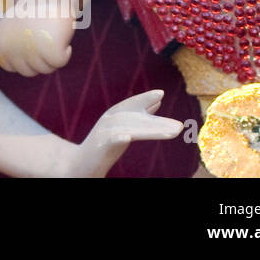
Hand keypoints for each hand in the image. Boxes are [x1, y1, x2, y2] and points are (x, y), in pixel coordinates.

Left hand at [0, 14, 72, 75]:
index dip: (25, 58)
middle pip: (30, 71)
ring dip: (53, 54)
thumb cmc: (34, 9)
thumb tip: (23, 67)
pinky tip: (61, 35)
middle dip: (39, 58)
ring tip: (52, 34)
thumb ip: (15, 49)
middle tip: (44, 38)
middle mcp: (14, 50)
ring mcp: (31, 51)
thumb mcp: (15, 27)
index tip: (31, 41)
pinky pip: (60, 61)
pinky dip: (65, 51)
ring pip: (46, 68)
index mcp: (1, 43)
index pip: (11, 67)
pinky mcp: (50, 50)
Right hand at [58, 90, 184, 176]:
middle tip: (179, 128)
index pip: (131, 104)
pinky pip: (110, 141)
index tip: (160, 94)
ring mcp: (102, 133)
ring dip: (149, 130)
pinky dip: (119, 137)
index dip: (144, 98)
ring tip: (169, 135)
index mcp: (115, 115)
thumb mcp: (125, 128)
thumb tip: (158, 100)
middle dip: (157, 122)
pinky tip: (128, 137)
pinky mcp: (99, 147)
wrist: (80, 164)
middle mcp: (108, 121)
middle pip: (134, 118)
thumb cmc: (105, 146)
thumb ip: (140, 116)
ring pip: (128, 129)